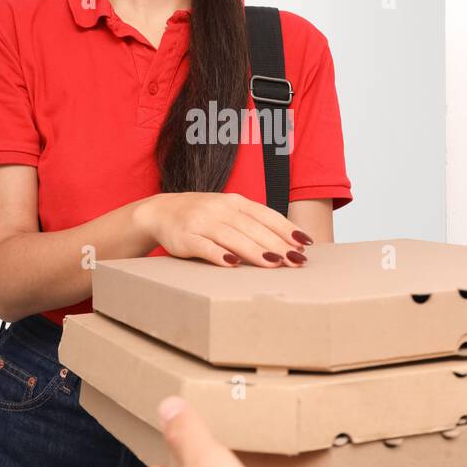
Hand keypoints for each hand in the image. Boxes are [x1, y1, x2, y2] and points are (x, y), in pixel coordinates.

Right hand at [133, 191, 312, 267]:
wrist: (161, 212)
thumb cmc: (203, 217)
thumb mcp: (229, 212)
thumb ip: (253, 224)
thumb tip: (288, 244)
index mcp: (236, 202)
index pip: (266, 215)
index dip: (287, 229)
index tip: (305, 244)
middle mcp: (221, 208)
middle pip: (254, 228)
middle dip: (277, 244)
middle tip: (296, 261)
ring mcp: (202, 221)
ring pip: (233, 237)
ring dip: (255, 251)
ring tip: (274, 263)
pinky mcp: (186, 237)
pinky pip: (205, 246)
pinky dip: (219, 255)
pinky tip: (233, 264)